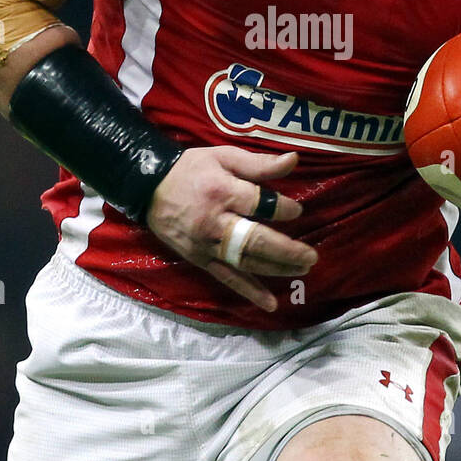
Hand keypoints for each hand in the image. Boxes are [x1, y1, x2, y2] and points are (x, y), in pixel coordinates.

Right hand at [146, 147, 317, 311]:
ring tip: (302, 269)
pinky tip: (270, 304)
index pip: (260, 204)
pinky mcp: (200, 260)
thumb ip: (259, 164)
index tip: (297, 210)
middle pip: (255, 240)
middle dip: (287, 250)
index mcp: (222, 192)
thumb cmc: (192, 169)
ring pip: (246, 262)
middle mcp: (215, 222)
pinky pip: (227, 278)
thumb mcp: (224, 156)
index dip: (283, 209)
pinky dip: (249, 292)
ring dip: (277, 268)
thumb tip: (294, 160)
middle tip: (311, 256)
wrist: (148, 186)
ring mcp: (207, 245)